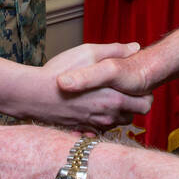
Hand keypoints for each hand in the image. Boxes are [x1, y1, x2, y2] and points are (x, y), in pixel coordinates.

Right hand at [14, 42, 152, 129]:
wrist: (32, 94)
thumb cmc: (60, 72)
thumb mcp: (89, 52)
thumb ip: (115, 51)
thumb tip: (135, 47)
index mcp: (115, 98)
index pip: (145, 104)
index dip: (144, 94)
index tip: (136, 85)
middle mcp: (107, 116)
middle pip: (133, 117)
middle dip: (132, 106)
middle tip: (123, 92)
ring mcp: (94, 126)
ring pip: (116, 125)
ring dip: (116, 114)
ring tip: (105, 98)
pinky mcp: (81, 130)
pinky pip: (98, 131)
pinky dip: (99, 122)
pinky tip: (91, 109)